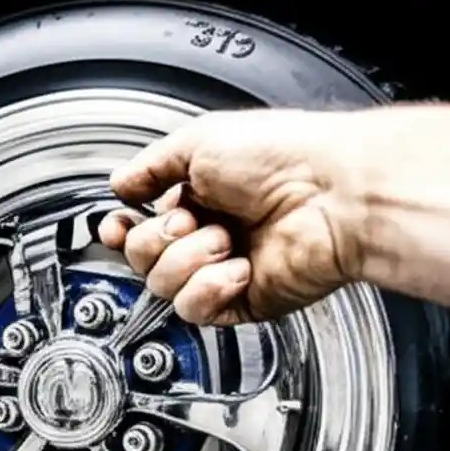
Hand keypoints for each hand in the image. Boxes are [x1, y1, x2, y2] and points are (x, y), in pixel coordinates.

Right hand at [100, 109, 372, 325]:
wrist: (334, 195)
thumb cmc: (284, 157)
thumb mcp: (199, 140)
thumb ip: (151, 165)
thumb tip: (120, 182)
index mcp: (200, 193)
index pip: (139, 223)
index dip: (120, 228)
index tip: (116, 224)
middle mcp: (211, 231)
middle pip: (142, 258)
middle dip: (157, 238)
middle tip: (191, 219)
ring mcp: (225, 268)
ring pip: (163, 286)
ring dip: (186, 260)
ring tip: (224, 239)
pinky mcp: (243, 301)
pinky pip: (195, 310)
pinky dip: (207, 289)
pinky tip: (236, 268)